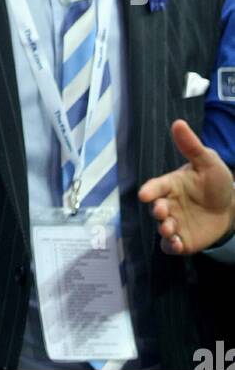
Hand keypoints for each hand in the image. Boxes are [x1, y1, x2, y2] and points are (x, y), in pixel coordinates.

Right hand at [138, 120, 234, 254]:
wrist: (229, 206)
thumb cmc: (214, 181)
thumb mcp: (207, 162)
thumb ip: (192, 146)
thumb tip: (178, 122)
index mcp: (171, 184)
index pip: (156, 186)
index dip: (150, 190)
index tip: (144, 195)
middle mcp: (169, 203)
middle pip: (156, 208)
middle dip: (157, 211)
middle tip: (163, 212)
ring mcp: (175, 222)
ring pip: (162, 228)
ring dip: (164, 229)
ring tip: (170, 229)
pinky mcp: (183, 240)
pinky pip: (171, 245)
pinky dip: (171, 246)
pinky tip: (177, 244)